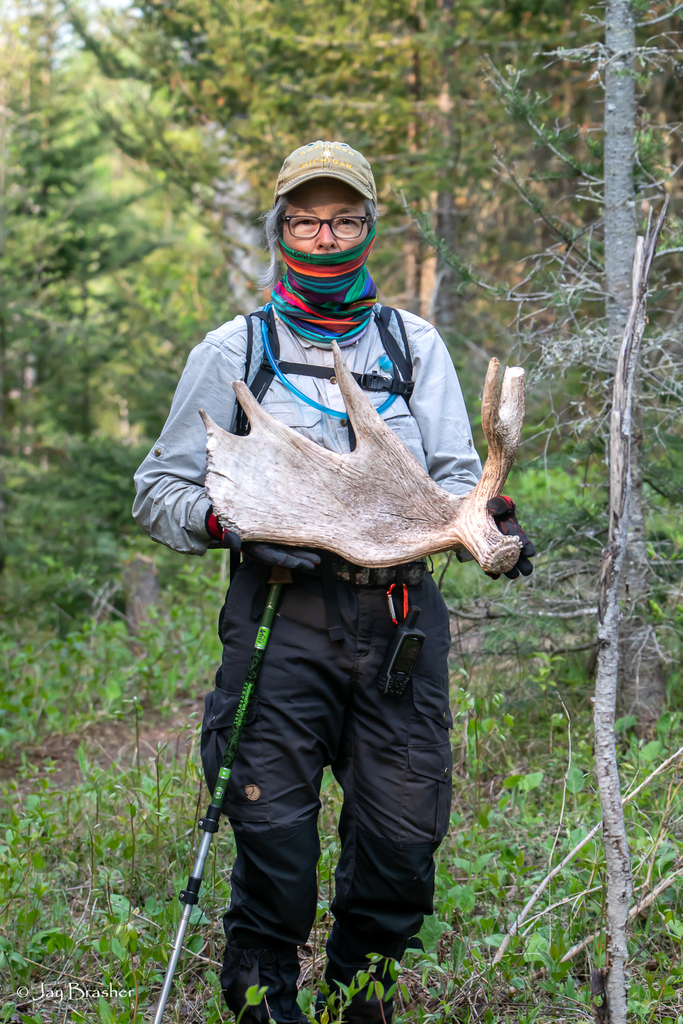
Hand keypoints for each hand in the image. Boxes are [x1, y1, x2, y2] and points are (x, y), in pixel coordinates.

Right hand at [205, 508, 320, 571]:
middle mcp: (266, 550)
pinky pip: (293, 546)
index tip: (288, 562)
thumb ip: (231, 538)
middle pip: (284, 557)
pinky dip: (304, 548)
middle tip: (312, 564)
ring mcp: (274, 546)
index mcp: (255, 549)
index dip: (278, 559)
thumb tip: (231, 544)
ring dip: (304, 557)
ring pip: (291, 553)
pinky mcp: (280, 540)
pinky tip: (316, 551)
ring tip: (317, 561)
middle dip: (298, 561)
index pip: (268, 556)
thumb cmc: (232, 526)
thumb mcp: (230, 531)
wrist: (234, 521)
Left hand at [485, 496, 534, 579]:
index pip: (522, 539)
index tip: (529, 553)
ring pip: (505, 562)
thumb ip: (498, 505)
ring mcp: (498, 550)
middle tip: (527, 571)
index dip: (527, 546)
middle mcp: (508, 542)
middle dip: (523, 563)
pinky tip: (493, 576)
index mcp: (513, 530)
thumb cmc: (490, 506)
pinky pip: (490, 564)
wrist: (475, 512)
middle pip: (518, 555)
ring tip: (512, 576)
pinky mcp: (486, 554)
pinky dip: (492, 570)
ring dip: (509, 570)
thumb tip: (494, 510)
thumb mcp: (496, 503)